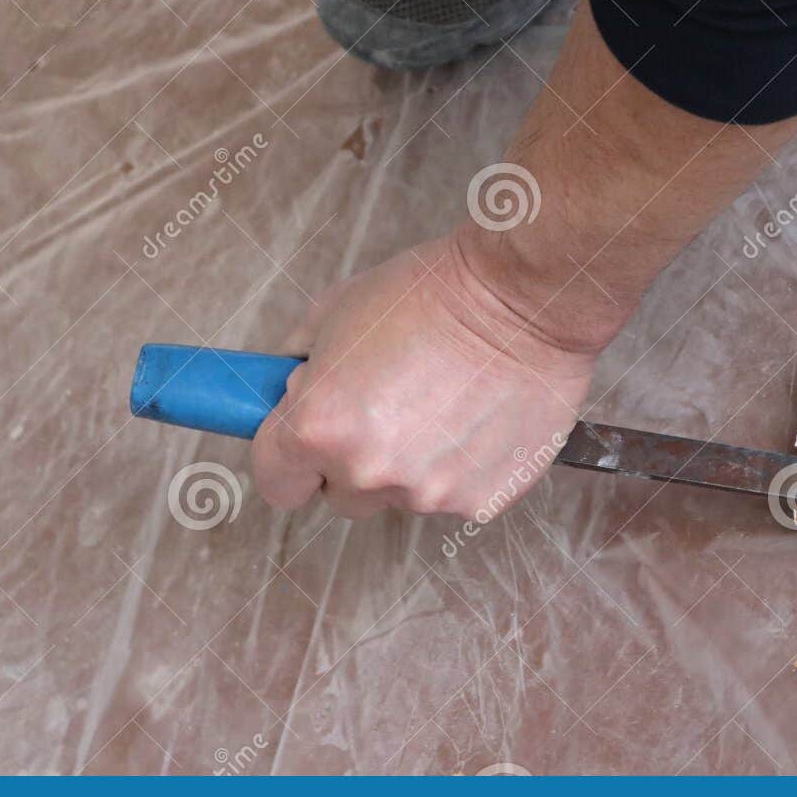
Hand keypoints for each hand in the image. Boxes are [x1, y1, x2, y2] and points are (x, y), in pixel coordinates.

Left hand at [250, 234, 596, 520]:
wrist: (522, 301)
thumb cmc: (429, 295)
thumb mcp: (334, 311)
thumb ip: (297, 368)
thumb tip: (286, 394)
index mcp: (319, 428)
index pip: (274, 481)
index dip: (286, 458)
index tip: (301, 440)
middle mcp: (368, 473)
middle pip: (338, 495)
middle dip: (350, 460)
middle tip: (383, 407)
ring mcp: (428, 494)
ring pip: (398, 494)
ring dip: (409, 463)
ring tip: (442, 402)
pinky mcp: (481, 502)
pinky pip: (452, 495)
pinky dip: (459, 466)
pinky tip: (475, 418)